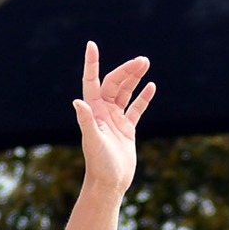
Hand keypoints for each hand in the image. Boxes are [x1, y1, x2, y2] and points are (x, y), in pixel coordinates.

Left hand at [71, 43, 154, 195]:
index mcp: (93, 112)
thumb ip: (86, 121)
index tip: (91, 45)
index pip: (92, 82)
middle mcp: (103, 113)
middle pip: (114, 84)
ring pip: (125, 92)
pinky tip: (151, 86)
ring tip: (145, 64)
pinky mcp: (127, 130)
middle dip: (126, 70)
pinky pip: (136, 109)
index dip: (91, 64)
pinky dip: (143, 98)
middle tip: (142, 60)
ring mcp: (115, 120)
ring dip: (134, 78)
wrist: (110, 184)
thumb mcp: (93, 142)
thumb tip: (77, 102)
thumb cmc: (99, 165)